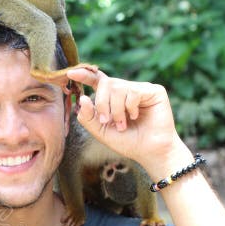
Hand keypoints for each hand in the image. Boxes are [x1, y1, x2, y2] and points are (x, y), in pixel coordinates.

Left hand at [66, 68, 189, 177]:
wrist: (148, 151)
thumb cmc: (126, 141)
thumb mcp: (101, 131)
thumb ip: (88, 117)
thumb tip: (82, 98)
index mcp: (111, 98)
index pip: (97, 81)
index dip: (85, 75)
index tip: (71, 74)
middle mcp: (126, 90)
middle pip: (105, 83)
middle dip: (102, 103)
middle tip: (106, 121)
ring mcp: (140, 89)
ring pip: (118, 87)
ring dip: (116, 109)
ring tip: (122, 124)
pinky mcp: (154, 91)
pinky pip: (134, 91)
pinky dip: (130, 106)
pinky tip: (135, 116)